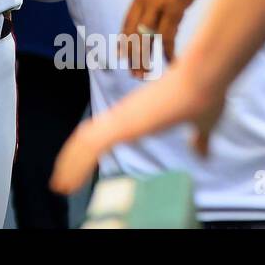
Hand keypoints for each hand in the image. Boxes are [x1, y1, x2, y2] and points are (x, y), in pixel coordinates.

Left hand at [49, 64, 224, 193]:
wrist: (206, 78)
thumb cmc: (206, 96)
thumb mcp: (202, 124)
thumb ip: (198, 138)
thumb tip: (201, 150)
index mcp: (137, 115)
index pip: (104, 133)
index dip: (89, 150)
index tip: (79, 163)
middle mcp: (124, 115)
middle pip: (86, 139)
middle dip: (72, 161)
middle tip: (61, 181)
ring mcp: (121, 117)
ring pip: (83, 143)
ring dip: (69, 165)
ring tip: (59, 185)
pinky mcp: (122, 123)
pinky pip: (90, 146)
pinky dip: (75, 164)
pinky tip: (67, 180)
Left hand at [118, 0, 214, 75]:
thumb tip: (167, 8)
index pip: (127, 20)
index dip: (124, 39)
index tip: (120, 54)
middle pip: (133, 32)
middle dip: (132, 55)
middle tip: (133, 73)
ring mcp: (158, 3)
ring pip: (146, 37)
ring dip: (146, 57)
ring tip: (146, 73)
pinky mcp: (174, 6)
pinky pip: (167, 34)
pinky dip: (167, 50)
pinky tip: (170, 60)